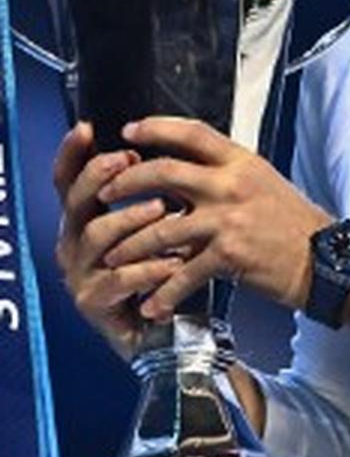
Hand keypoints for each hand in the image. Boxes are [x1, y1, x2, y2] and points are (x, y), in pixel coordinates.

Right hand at [53, 121, 181, 358]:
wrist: (170, 329)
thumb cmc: (164, 270)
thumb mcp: (160, 226)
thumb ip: (154, 192)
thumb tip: (166, 146)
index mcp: (88, 220)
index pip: (70, 181)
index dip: (73, 154)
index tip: (86, 127)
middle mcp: (75, 244)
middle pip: (77, 202)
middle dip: (101, 177)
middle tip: (129, 160)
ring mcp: (81, 274)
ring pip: (96, 237)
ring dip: (131, 219)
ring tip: (164, 210)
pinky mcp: (94, 303)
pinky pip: (118, 279)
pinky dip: (148, 269)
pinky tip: (173, 263)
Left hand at [98, 117, 332, 320]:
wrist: (325, 260)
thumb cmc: (294, 224)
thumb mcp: (264, 184)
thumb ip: (226, 176)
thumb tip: (186, 173)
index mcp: (242, 163)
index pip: (192, 132)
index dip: (156, 128)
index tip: (128, 131)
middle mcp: (232, 184)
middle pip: (163, 172)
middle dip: (125, 182)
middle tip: (106, 193)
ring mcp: (229, 218)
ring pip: (161, 226)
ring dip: (131, 245)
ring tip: (114, 257)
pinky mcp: (230, 254)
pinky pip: (183, 272)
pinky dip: (163, 292)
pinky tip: (152, 303)